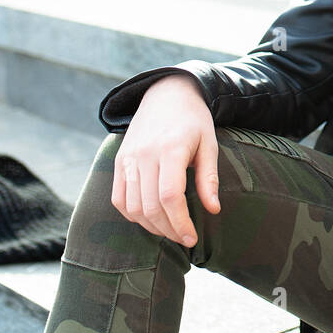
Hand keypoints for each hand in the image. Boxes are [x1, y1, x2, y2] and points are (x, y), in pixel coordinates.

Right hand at [112, 73, 220, 246]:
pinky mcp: (119, 161)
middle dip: (168, 229)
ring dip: (151, 226)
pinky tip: (150, 219)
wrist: (166, 94)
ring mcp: (127, 158)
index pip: (170, 196)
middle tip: (184, 238)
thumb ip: (208, 177)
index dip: (180, 223)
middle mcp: (144, 154)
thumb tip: (213, 210)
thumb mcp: (209, 144)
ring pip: (132, 206)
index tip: (192, 238)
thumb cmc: (193, 121)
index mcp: (170, 149)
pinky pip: (118, 198)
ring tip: (170, 230)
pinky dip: (132, 215)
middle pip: (150, 206)